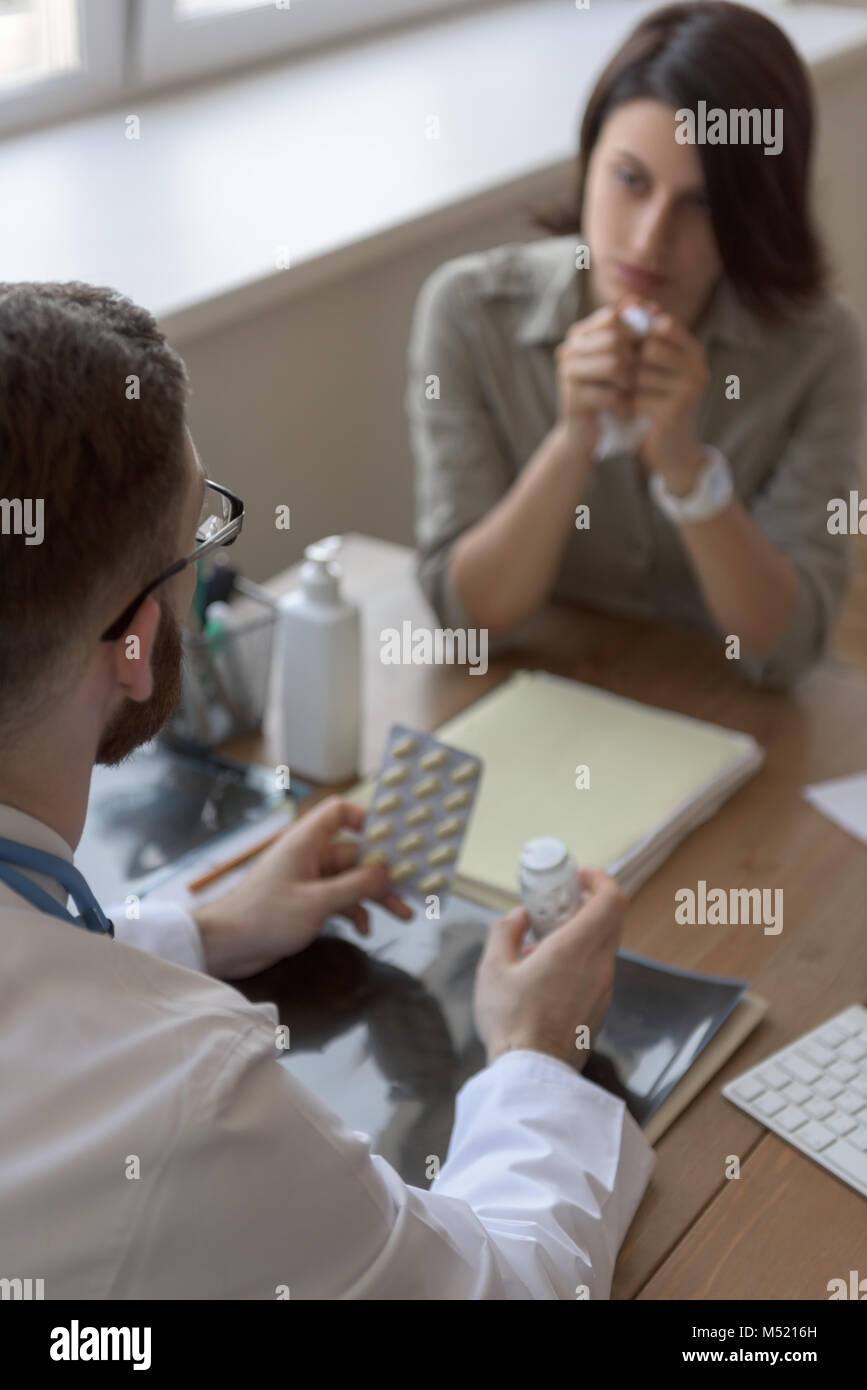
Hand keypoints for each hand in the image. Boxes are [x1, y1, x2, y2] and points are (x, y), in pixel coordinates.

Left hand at [191, 795, 412, 979]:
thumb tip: (389, 873)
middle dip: (384, 872)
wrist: (225, 947)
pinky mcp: (307, 903)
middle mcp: (310, 856)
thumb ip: (355, 886)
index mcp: (307, 842)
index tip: (393, 837)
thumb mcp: (317, 902)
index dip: (366, 818)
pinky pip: (340, 900)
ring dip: (376, 897)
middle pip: (356, 854)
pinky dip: (355, 912)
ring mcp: (309, 880)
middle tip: (413, 887)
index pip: (339, 812)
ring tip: (403, 915)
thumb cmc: (265, 916)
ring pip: (352, 881)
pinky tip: (365, 931)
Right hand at [473, 868, 627, 1071]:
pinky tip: (548, 975)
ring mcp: (604, 988)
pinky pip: (597, 971)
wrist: (532, 1075)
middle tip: (556, 905)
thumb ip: (505, 931)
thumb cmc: (511, 1019)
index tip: (575, 879)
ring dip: (582, 934)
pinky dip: (581, 959)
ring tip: (543, 943)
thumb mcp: (492, 967)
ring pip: (604, 946)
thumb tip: (520, 916)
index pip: (612, 899)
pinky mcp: (600, 1008)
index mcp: (577, 947)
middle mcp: (599, 965)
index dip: (599, 880)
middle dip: (588, 903)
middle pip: (611, 919)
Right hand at [554, 304, 640, 458]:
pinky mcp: (572, 399)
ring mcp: (567, 374)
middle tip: (638, 378)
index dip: (635, 332)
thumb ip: (634, 332)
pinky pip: (611, 394)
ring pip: (614, 364)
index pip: (613, 317)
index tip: (643, 352)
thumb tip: (650, 302)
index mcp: (579, 334)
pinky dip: (625, 405)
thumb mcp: (623, 359)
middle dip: (634, 360)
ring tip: (631, 394)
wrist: (586, 434)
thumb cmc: (609, 391)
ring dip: (630, 382)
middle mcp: (569, 349)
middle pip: (615, 339)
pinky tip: (626, 411)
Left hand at [635, 304, 709, 492]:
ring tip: (635, 397)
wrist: (672, 449)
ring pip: (640, 373)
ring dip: (629, 386)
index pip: (664, 323)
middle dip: (632, 362)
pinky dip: (629, 405)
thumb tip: (630, 299)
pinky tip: (635, 412)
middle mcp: (698, 367)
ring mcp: (689, 390)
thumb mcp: (655, 364)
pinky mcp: (675, 412)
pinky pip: (637, 397)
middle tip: (630, 377)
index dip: (640, 334)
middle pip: (650, 347)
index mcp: (695, 351)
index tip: (630, 350)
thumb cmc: (659, 400)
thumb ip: (644, 333)